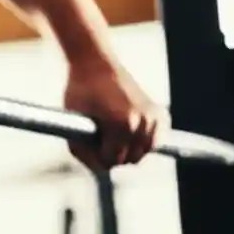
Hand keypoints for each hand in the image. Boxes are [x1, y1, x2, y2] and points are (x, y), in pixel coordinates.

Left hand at [63, 55, 166, 169]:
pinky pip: (154, 142)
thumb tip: (100, 170)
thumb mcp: (72, 122)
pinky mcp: (161, 114)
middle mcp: (142, 122)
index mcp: (121, 125)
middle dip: (113, 153)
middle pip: (129, 160)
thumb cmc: (80, 92)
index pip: (111, 160)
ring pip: (143, 153)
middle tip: (100, 135)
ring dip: (128, 149)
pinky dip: (143, 141)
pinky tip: (129, 131)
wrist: (96, 63)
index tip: (88, 140)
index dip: (96, 154)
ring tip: (112, 132)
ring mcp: (154, 118)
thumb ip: (81, 151)